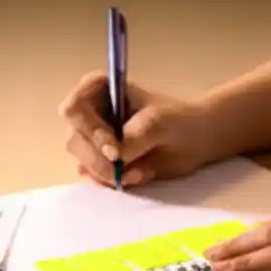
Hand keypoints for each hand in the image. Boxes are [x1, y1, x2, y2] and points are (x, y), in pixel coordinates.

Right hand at [59, 71, 225, 187]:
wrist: (197, 139)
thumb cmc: (177, 119)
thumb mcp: (158, 123)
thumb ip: (134, 138)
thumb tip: (117, 162)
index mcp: (98, 89)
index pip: (74, 109)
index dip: (89, 131)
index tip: (114, 151)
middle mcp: (90, 113)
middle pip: (73, 138)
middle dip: (95, 158)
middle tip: (120, 171)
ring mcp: (92, 139)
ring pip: (80, 159)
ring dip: (101, 171)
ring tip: (129, 174)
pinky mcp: (100, 162)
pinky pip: (91, 175)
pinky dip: (105, 181)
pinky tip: (124, 180)